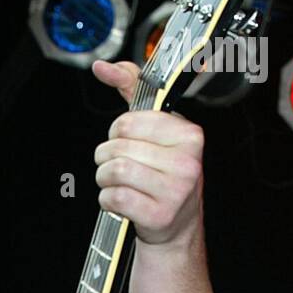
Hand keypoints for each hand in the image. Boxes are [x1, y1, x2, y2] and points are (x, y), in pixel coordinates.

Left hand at [91, 58, 204, 248]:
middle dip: (106, 158)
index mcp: (189, 135)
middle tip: (115, 166)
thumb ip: (132, 92)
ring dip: (104, 179)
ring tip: (115, 182)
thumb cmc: (164, 173)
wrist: (176, 225)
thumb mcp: (156, 130)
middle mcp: (187, 162)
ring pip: (115, 172)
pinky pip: (115, 197)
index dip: (117, 132)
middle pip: (118, 148)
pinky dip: (107, 199)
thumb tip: (103, 66)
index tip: (125, 140)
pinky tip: (119, 200)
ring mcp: (175, 191)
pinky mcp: (159, 215)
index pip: (129, 122)